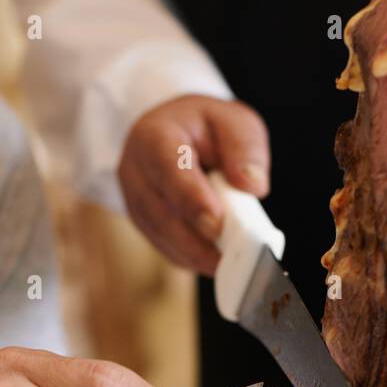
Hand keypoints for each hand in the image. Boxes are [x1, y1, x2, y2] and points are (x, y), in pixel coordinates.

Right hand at [118, 95, 270, 274]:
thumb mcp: (233, 121)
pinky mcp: (142, 223)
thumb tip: (253, 186)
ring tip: (228, 265)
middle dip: (195, 242)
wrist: (176, 133)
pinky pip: (164, 247)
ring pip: (161, 236)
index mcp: (155, 137)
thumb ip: (245, 148)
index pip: (169, 170)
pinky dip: (190, 258)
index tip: (216, 225)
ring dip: (194, 255)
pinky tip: (213, 261)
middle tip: (228, 260)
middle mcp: (135, 171)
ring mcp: (134, 200)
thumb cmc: (206, 128)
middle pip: (161, 214)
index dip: (191, 200)